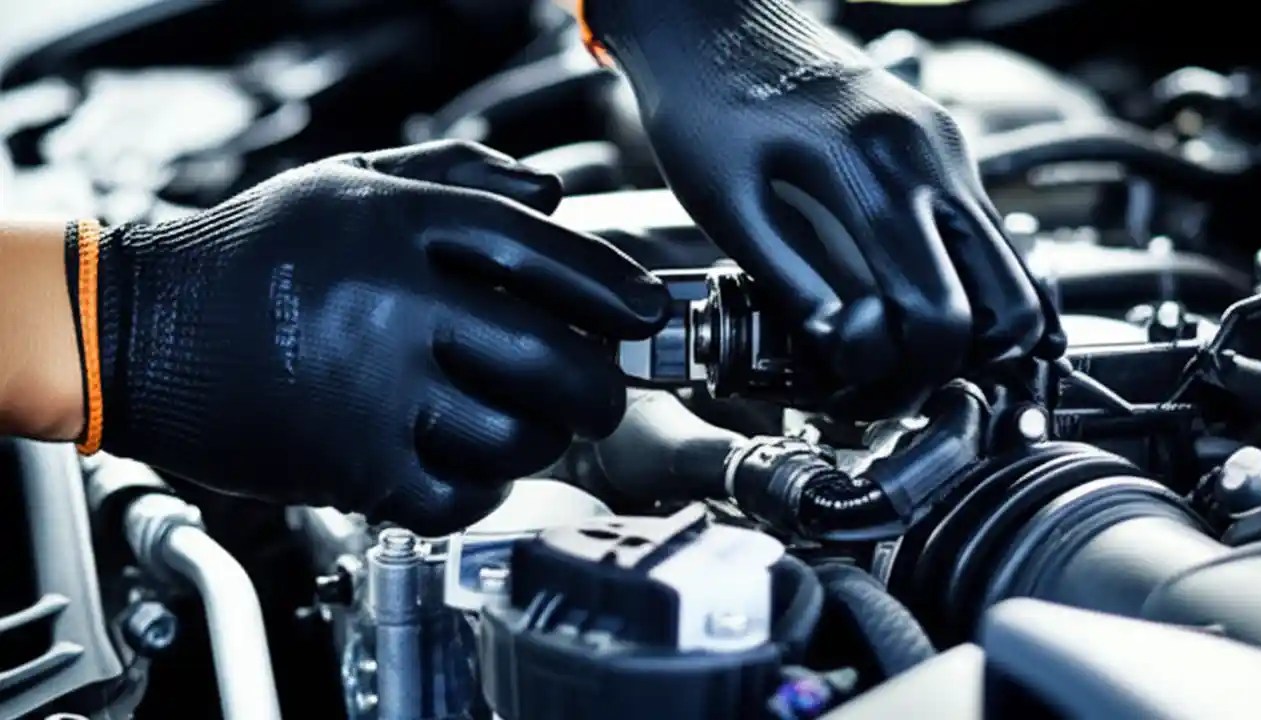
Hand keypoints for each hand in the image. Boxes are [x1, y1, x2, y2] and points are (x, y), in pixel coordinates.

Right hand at [69, 141, 668, 532]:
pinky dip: (484, 490)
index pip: (544, 253)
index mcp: (400, 225)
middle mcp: (395, 304)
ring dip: (543, 438)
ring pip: (517, 434)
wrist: (141, 329)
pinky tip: (472, 467)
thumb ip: (456, 176)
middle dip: (600, 384)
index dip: (614, 286)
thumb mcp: (347, 185)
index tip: (648, 313)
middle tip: (601, 391)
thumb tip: (555, 194)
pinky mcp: (350, 465)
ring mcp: (373, 390)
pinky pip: (460, 495)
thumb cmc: (253, 255)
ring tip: (528, 424)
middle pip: (552, 356)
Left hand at [585, 0, 1062, 416]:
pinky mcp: (944, 150)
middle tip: (889, 382)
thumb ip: (792, 280)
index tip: (853, 381)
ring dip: (967, 329)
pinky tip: (916, 305)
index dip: (904, 370)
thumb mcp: (725, 202)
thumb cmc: (705, 103)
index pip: (939, 311)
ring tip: (898, 350)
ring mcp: (947, 150)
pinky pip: (985, 236)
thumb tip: (845, 351)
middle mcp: (932, 157)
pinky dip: (966, 285)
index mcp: (875, 170)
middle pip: (1006, 303)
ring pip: (1010, 271)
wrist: (714, 24)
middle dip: (952, 362)